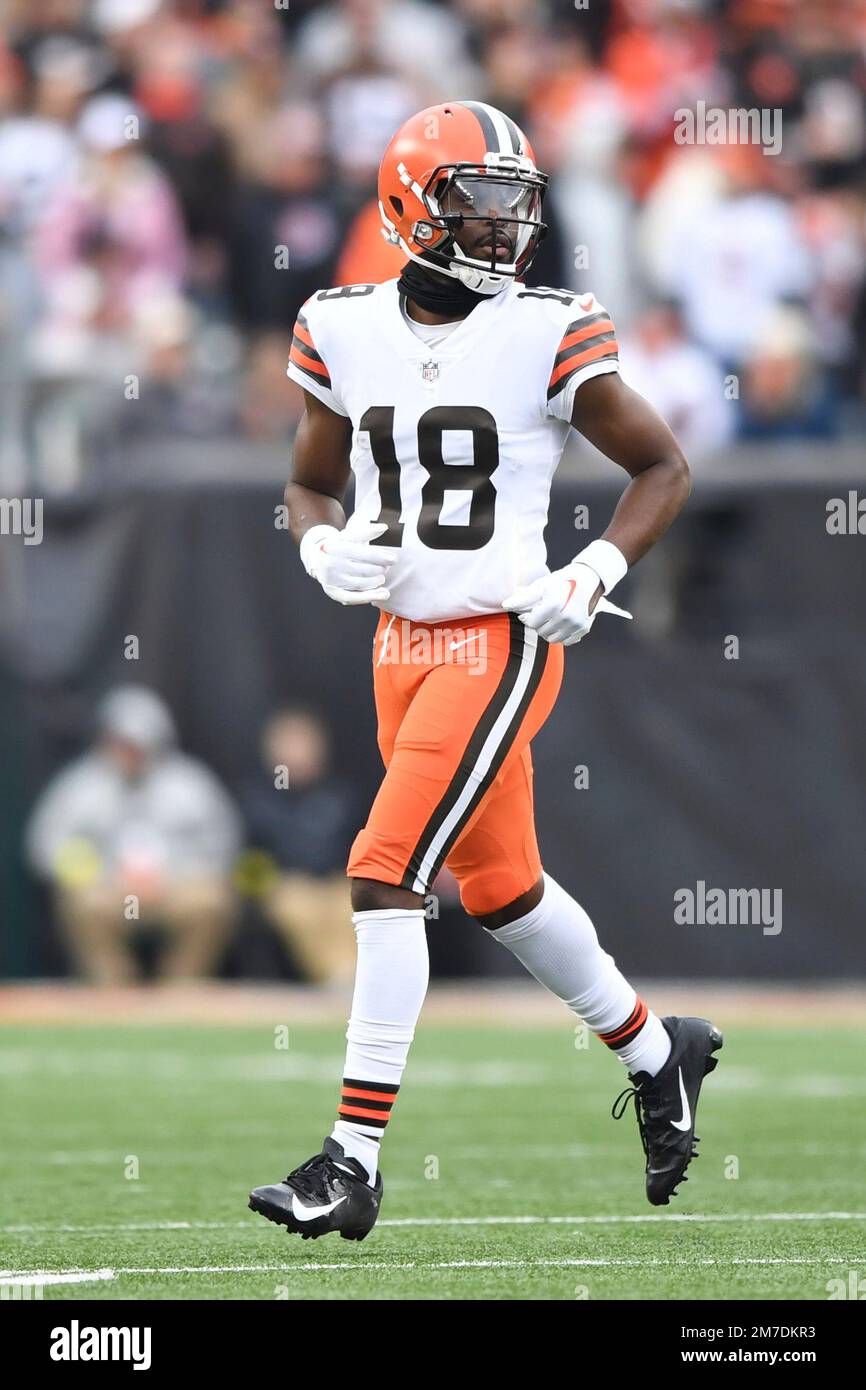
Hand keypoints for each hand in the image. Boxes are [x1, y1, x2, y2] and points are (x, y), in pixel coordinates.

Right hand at [299, 521, 398, 605]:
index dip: (380, 556)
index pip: (362, 553)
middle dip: (380, 569)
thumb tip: (384, 527)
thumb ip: (366, 532)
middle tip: (386, 567)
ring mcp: (332, 579)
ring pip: (362, 583)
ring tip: (381, 577)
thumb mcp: (349, 536)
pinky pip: (355, 597)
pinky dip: (371, 596)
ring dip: (377, 581)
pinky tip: (384, 593)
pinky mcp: (334, 592)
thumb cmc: (339, 546)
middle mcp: (332, 564)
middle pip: (364, 569)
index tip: (394, 559)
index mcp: (336, 547)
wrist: (317, 559)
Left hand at [503, 562, 630, 645]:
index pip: (531, 623)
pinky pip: (567, 641)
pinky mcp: (584, 628)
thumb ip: (523, 597)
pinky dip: (562, 635)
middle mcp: (566, 616)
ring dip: (549, 631)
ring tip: (551, 618)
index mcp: (553, 604)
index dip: (527, 618)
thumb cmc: (561, 581)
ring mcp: (576, 624)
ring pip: (553, 639)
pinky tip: (562, 624)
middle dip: (538, 624)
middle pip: (541, 632)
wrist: (588, 579)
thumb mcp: (541, 585)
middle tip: (542, 613)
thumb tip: (505, 605)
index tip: (530, 611)